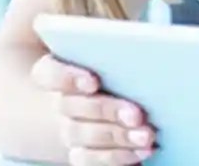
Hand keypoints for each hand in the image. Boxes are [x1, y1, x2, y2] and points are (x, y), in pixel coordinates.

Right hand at [30, 53, 156, 163]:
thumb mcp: (102, 48)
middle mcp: (58, 102)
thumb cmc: (102, 62)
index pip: (49, 73)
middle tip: (136, 114)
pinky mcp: (82, 152)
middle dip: (106, 111)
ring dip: (116, 138)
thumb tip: (149, 45)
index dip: (69, 78)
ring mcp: (68, 129)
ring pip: (83, 137)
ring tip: (147, 136)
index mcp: (53, 69)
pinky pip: (91, 161)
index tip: (93, 82)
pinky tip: (143, 152)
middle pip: (72, 109)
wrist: (92, 95)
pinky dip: (118, 158)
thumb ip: (112, 44)